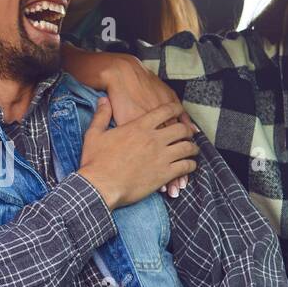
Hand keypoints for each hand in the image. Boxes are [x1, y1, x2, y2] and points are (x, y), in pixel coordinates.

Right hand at [77, 99, 197, 208]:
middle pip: (181, 129)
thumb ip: (101, 115)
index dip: (176, 109)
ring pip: (187, 148)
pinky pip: (185, 167)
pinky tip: (189, 166)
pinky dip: (190, 165)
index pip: (166, 111)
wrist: (100, 185)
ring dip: (192, 148)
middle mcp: (154, 139)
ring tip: (193, 150)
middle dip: (188, 130)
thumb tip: (103, 100)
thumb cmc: (96, 161)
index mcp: (139, 126)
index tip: (180, 111)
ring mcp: (161, 157)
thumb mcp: (94, 134)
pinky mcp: (164, 174)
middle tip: (189, 133)